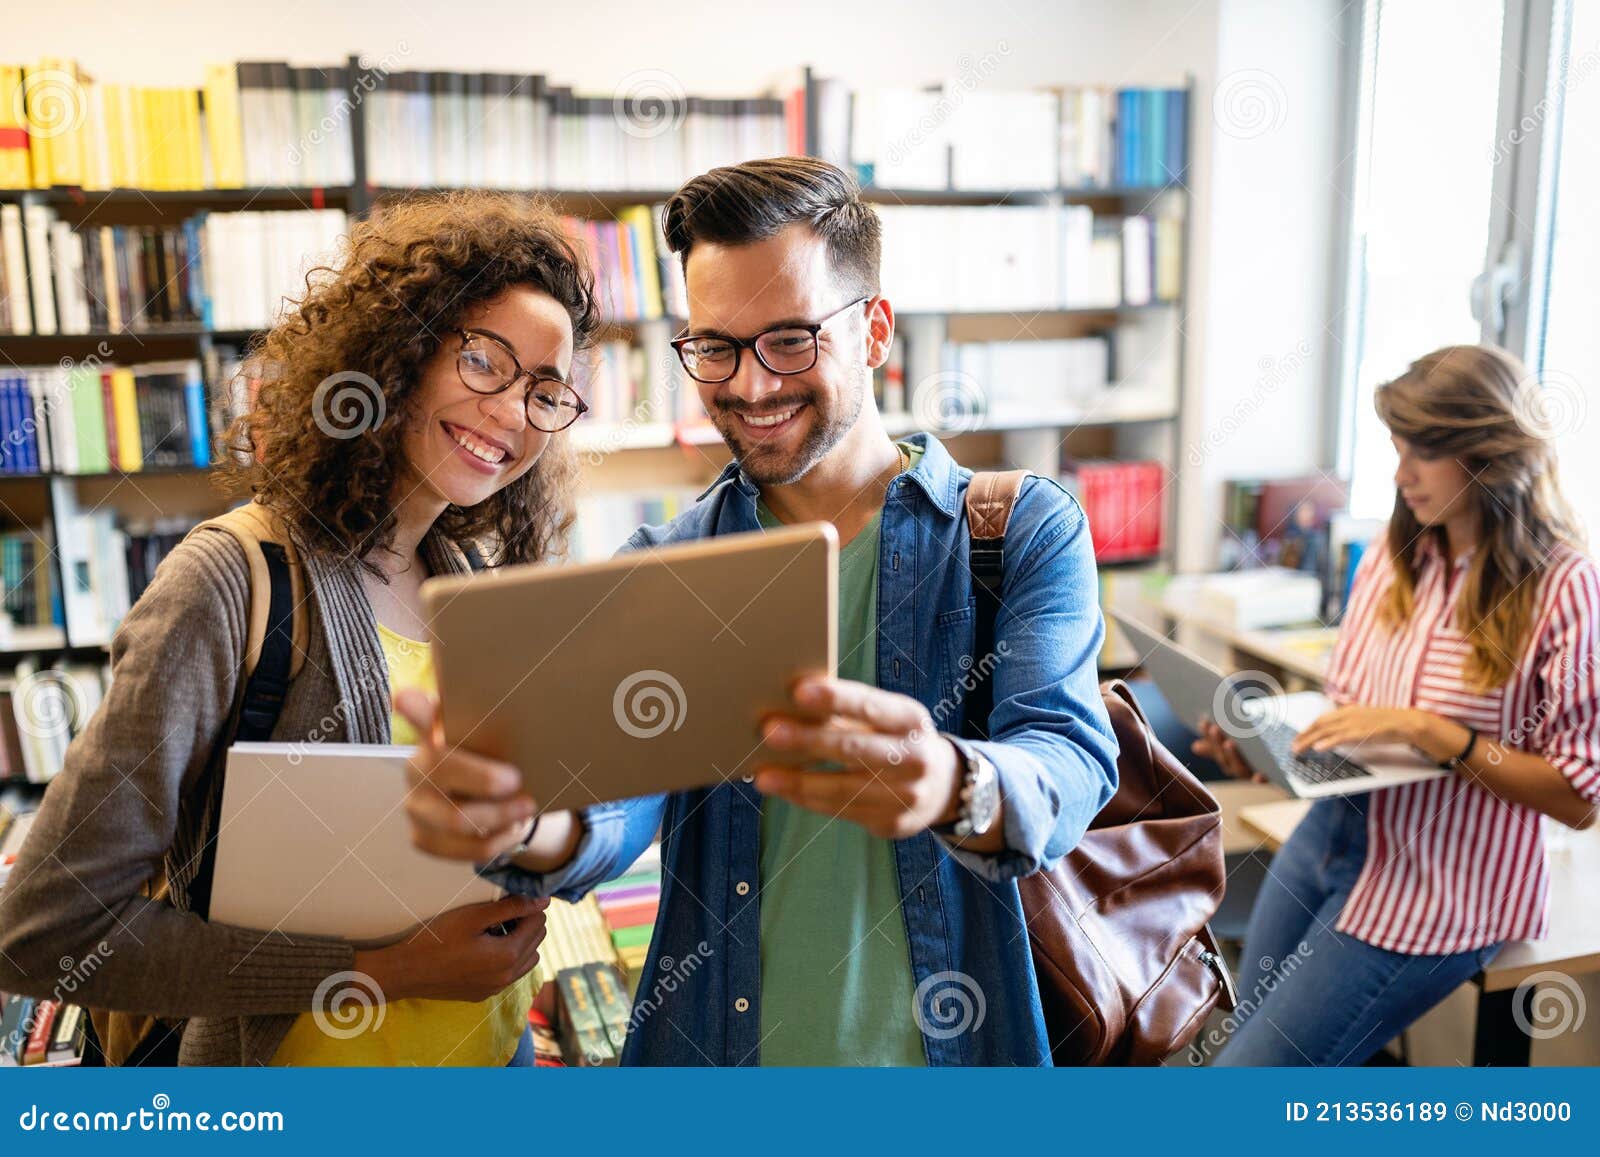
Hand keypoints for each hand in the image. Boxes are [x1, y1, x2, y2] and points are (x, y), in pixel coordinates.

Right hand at [354, 895, 547, 1002]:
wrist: (405, 971)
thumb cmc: (436, 939)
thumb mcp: (473, 916)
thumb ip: (511, 907)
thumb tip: (542, 900)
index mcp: (508, 957)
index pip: (538, 923)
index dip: (528, 906)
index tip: (509, 898)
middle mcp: (507, 978)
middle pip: (536, 941)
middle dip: (525, 922)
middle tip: (500, 910)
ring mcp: (495, 989)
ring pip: (526, 960)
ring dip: (519, 941)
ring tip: (494, 928)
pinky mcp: (482, 994)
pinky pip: (509, 974)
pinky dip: (506, 958)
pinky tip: (483, 946)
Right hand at [398, 688, 538, 862]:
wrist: (485, 800)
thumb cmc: (492, 759)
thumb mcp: (495, 740)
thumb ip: (498, 726)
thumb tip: (532, 708)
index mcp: (432, 733)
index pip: (418, 714)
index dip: (411, 707)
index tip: (405, 697)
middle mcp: (416, 767)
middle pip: (443, 770)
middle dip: (486, 780)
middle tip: (518, 781)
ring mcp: (414, 805)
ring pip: (456, 819)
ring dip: (500, 817)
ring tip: (526, 810)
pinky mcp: (422, 837)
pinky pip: (462, 849)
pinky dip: (496, 842)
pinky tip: (512, 830)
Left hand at [752, 676, 961, 840]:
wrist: (944, 787)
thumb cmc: (897, 740)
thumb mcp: (888, 719)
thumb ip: (848, 713)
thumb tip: (791, 703)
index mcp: (911, 720)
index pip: (871, 706)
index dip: (836, 699)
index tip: (798, 691)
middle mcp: (914, 758)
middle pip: (854, 749)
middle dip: (808, 740)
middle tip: (768, 731)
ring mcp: (906, 795)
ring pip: (843, 789)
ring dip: (798, 781)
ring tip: (763, 775)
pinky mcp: (892, 823)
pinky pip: (841, 812)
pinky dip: (807, 799)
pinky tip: (782, 789)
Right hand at [1192, 718, 1265, 782]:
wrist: (1287, 772)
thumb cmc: (1258, 754)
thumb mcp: (1237, 747)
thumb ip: (1219, 747)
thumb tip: (1195, 747)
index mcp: (1228, 762)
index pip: (1214, 748)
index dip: (1208, 737)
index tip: (1204, 722)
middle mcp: (1238, 771)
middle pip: (1224, 758)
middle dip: (1217, 744)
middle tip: (1215, 728)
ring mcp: (1252, 776)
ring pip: (1239, 770)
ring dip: (1233, 757)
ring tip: (1230, 743)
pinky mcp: (1270, 780)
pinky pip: (1264, 781)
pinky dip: (1260, 779)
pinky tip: (1259, 773)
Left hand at [1291, 706, 1423, 754]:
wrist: (1405, 722)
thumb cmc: (1387, 724)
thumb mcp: (1364, 721)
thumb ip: (1349, 726)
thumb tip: (1336, 736)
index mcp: (1347, 711)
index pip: (1322, 719)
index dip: (1308, 728)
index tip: (1299, 736)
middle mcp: (1347, 715)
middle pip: (1319, 724)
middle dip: (1303, 735)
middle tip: (1293, 745)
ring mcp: (1353, 723)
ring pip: (1325, 731)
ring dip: (1308, 740)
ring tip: (1298, 749)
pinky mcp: (1361, 733)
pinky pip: (1340, 738)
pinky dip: (1327, 742)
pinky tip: (1318, 748)